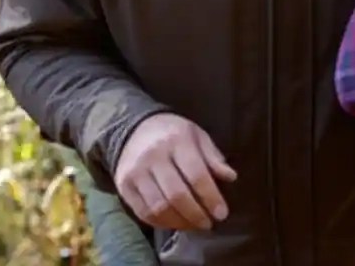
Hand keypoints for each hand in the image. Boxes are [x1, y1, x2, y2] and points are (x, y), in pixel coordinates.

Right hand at [114, 113, 236, 230]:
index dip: (210, 197)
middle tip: (209, 223)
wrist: (134, 129)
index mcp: (176, 141)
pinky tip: (176, 223)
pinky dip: (162, 223)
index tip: (222, 213)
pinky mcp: (124, 186)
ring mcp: (135, 173)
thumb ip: (213, 157)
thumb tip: (231, 177)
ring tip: (194, 225)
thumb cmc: (174, 134)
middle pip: (176, 195)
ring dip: (180, 222)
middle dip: (196, 214)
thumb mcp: (198, 136)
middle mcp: (153, 157)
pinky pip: (143, 212)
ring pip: (158, 208)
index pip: (196, 175)